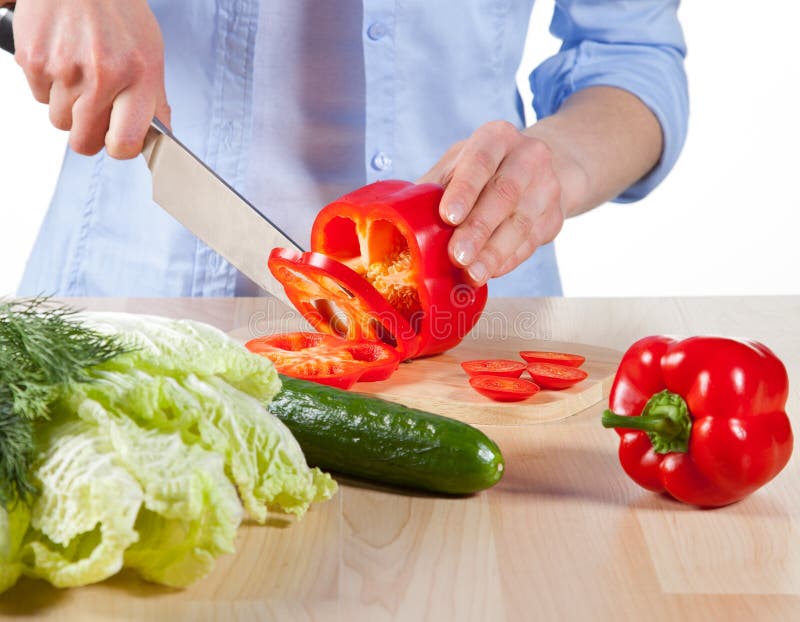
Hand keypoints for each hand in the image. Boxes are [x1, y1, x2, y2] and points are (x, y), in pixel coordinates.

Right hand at [13, 0, 169, 158]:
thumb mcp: (151, 55)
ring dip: (68, 106)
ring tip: (80, 74)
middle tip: (94, 114)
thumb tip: (157, 139)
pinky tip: (62, 59)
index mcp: (138, 77)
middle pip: (83, 141)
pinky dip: (49, 84)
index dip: (119, 149)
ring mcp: (65, 69)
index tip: (117, 141)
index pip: (124, 142)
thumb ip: (155, 101)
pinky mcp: (34, 59)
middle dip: (88, 135)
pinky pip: (39, 96)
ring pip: (59, 120)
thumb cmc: (119, 14)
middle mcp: (102, 75)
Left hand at [419, 121, 564, 286]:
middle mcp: (528, 156)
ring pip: (521, 223)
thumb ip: (433, 188)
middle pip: (504, 194)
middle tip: (457, 255)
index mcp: (497, 137)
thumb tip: (400, 221)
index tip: (447, 217)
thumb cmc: (483, 170)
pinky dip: (508, 261)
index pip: (480, 161)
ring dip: (494, 253)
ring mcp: (547, 187)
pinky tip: (489, 272)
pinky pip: (530, 243)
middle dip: (478, 228)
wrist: (536, 171)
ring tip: (472, 274)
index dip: (464, 190)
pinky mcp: (554, 217)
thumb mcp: (457, 165)